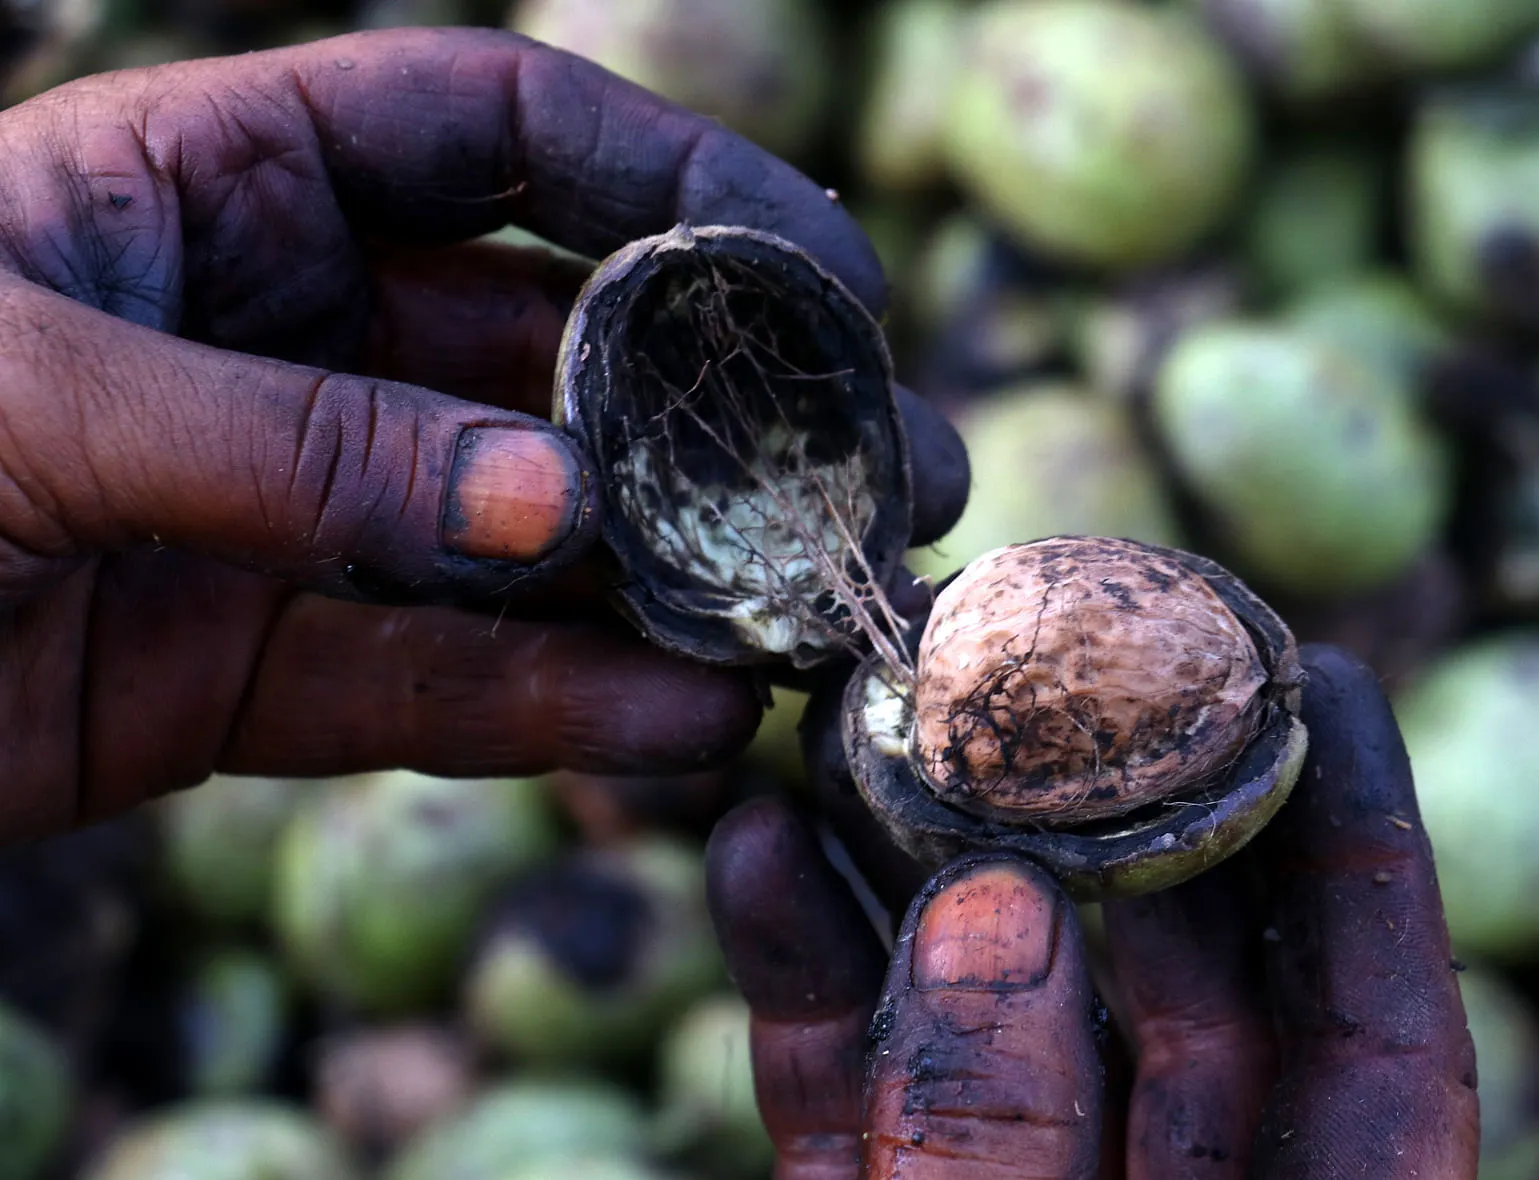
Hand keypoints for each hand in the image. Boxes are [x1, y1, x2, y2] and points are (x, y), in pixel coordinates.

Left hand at [0, 27, 969, 843]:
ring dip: (670, 581)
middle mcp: (269, 339)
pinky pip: (433, 686)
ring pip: (518, 539)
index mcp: (207, 186)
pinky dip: (558, 710)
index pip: (492, 131)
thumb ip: (292, 445)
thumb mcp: (20, 398)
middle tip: (881, 472)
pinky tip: (684, 726)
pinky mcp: (239, 677)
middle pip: (549, 352)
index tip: (822, 258)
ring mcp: (272, 516)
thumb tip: (561, 502)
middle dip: (721, 408)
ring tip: (811, 620)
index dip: (670, 177)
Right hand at [705, 645, 1481, 1179]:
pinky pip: (846, 1090)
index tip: (1329, 674)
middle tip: (1062, 642)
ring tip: (867, 705)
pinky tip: (759, 844)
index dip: (1366, 856)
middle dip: (1115, 807)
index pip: (1376, 1042)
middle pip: (1183, 984)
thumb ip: (1007, 1146)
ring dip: (929, 859)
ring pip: (996, 1013)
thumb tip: (993, 904)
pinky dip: (804, 975)